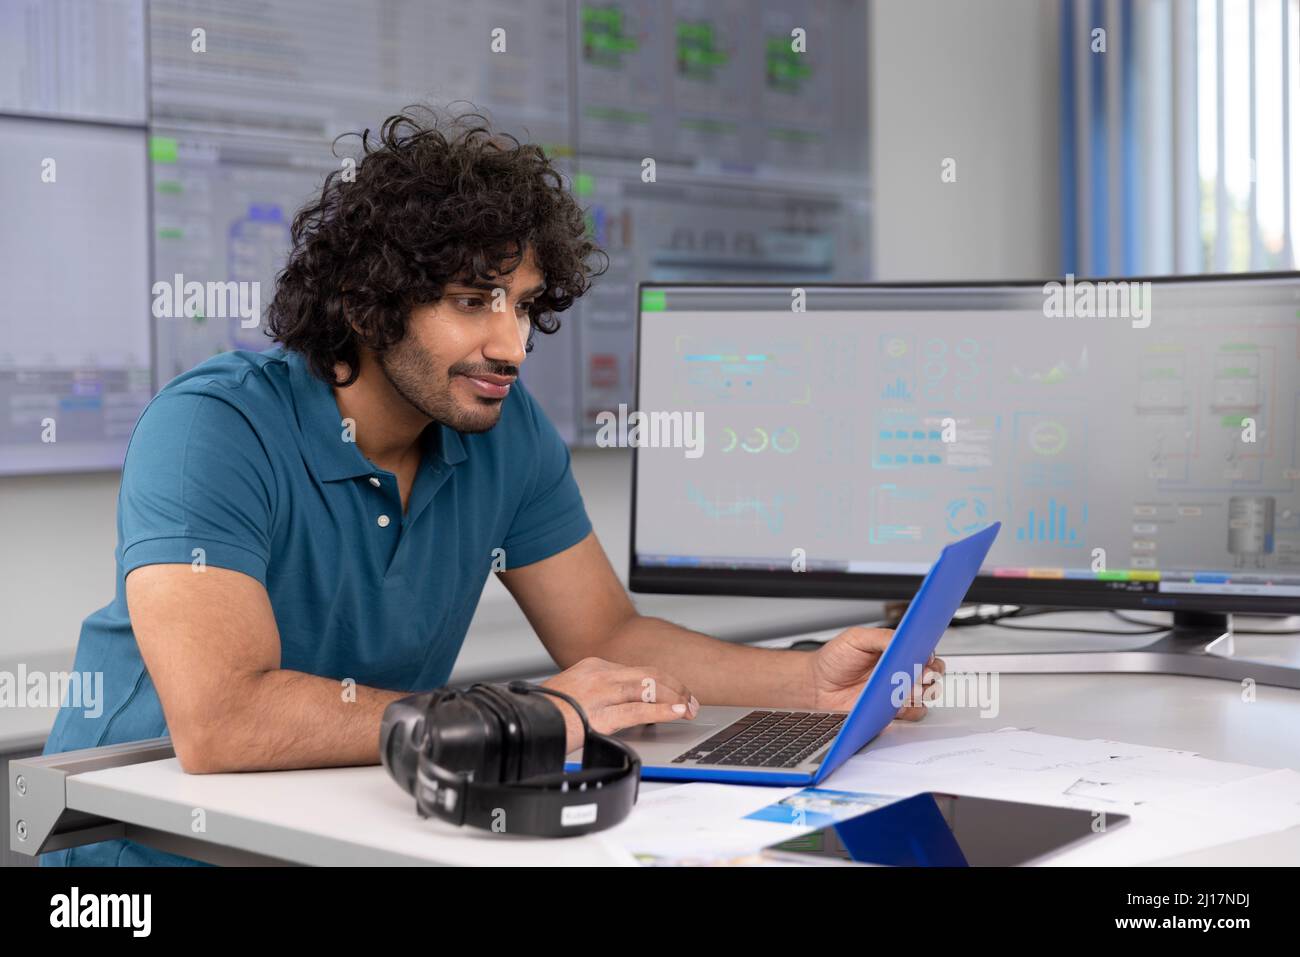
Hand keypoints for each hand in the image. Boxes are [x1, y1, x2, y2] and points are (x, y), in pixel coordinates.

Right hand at [540, 657, 699, 752]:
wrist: (523, 722)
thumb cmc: (545, 714)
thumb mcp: (574, 695)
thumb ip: (601, 696)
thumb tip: (628, 708)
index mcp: (593, 666)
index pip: (639, 670)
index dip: (665, 681)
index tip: (679, 692)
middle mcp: (598, 673)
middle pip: (649, 674)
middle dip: (675, 687)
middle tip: (692, 701)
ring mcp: (599, 692)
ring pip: (648, 688)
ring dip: (675, 698)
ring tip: (690, 708)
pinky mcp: (598, 714)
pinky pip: (638, 710)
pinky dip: (663, 710)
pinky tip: (676, 713)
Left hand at [806, 626, 944, 720]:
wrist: (816, 684)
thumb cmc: (835, 659)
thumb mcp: (856, 638)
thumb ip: (881, 637)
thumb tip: (903, 639)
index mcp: (896, 653)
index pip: (925, 653)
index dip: (930, 655)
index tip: (926, 656)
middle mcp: (900, 674)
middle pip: (932, 675)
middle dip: (931, 674)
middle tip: (920, 673)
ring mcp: (897, 694)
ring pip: (925, 696)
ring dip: (921, 692)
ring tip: (906, 689)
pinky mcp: (889, 712)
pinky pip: (910, 714)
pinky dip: (908, 709)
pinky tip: (896, 703)